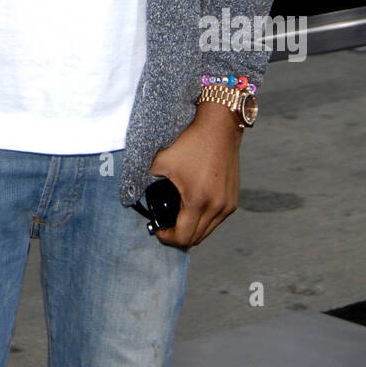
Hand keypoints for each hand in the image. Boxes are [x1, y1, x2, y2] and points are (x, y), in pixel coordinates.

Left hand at [148, 101, 242, 248]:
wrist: (219, 127)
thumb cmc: (190, 142)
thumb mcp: (160, 160)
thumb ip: (144, 178)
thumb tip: (132, 193)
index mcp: (198, 200)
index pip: (183, 237)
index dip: (168, 238)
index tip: (159, 231)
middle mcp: (217, 207)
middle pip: (196, 239)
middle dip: (178, 235)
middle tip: (165, 226)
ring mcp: (227, 204)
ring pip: (208, 231)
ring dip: (192, 229)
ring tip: (178, 218)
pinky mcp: (233, 199)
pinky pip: (217, 220)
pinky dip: (204, 219)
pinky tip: (193, 208)